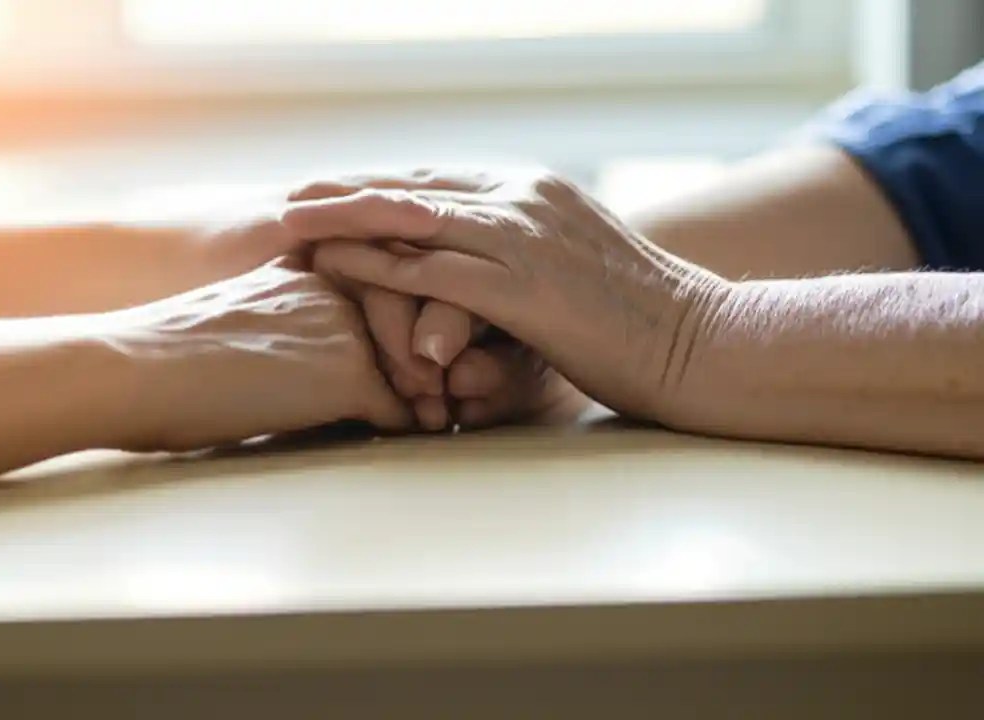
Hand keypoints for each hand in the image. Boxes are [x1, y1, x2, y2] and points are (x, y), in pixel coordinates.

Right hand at [104, 260, 411, 450]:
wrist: (137, 369)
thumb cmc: (175, 353)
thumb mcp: (249, 311)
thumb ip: (299, 319)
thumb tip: (332, 352)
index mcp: (312, 263)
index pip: (389, 281)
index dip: (411, 318)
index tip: (428, 350)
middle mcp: (337, 284)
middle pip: (418, 313)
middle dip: (436, 352)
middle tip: (445, 388)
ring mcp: (348, 327)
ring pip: (419, 360)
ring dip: (431, 392)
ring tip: (438, 412)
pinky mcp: (348, 375)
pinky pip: (398, 408)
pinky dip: (408, 426)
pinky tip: (410, 434)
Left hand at [285, 167, 730, 420]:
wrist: (698, 341)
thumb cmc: (639, 315)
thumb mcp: (578, 259)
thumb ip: (528, 245)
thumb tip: (489, 253)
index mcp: (536, 189)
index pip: (439, 177)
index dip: (380, 181)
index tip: (333, 186)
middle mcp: (523, 200)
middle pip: (413, 186)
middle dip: (347, 190)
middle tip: (292, 194)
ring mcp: (521, 239)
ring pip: (410, 218)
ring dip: (344, 219)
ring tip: (289, 221)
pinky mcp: (519, 287)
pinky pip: (428, 271)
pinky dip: (374, 266)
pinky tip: (331, 266)